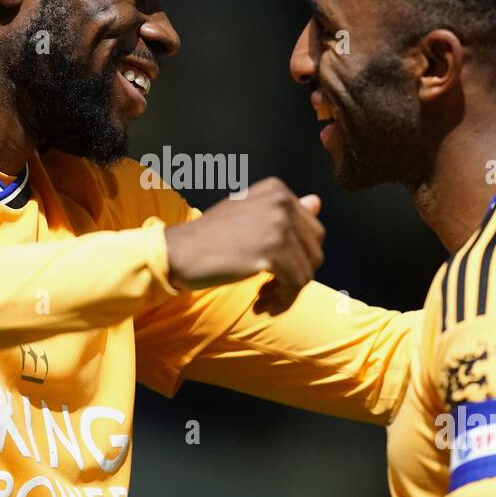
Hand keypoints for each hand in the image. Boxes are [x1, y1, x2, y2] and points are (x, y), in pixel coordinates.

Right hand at [164, 178, 323, 313]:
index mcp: (276, 189)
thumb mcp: (248, 216)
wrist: (179, 252)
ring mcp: (277, 225)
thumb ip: (283, 212)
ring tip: (264, 301)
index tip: (277, 274)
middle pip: (314, 251)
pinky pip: (295, 285)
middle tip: (270, 291)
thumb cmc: (210, 237)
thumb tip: (317, 202)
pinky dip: (283, 301)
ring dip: (287, 293)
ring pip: (306, 271)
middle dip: (296, 276)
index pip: (311, 229)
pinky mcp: (272, 250)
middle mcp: (281, 202)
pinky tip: (263, 306)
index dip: (298, 258)